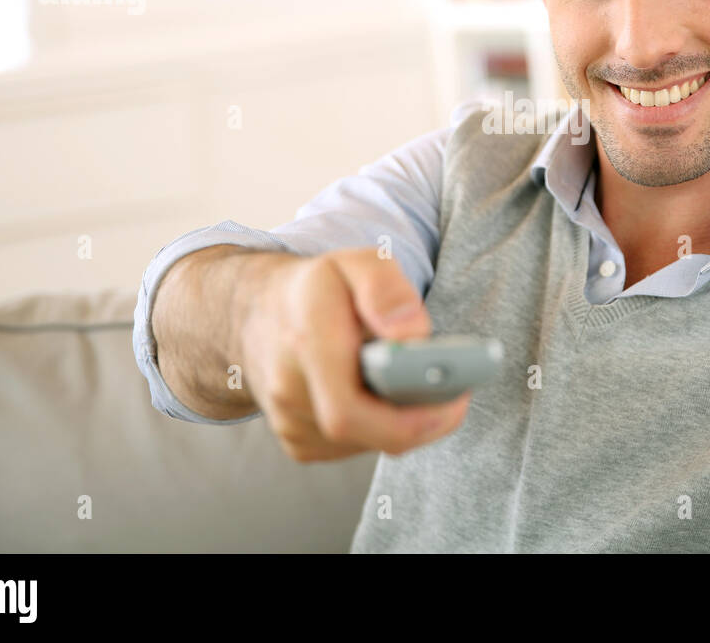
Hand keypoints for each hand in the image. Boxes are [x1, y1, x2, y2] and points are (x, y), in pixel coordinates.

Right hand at [238, 247, 470, 460]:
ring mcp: (291, 424)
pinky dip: (380, 427)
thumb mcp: (353, 262)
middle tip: (453, 393)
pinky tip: (381, 394)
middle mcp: (290, 392)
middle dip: (422, 420)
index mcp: (306, 343)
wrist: (254, 313)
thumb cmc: (315, 287)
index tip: (455, 396)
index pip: (351, 411)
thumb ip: (385, 288)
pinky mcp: (299, 442)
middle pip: (371, 435)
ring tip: (412, 381)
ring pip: (369, 443)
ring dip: (402, 420)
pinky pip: (357, 446)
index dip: (412, 417)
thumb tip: (413, 335)